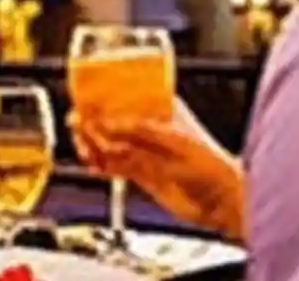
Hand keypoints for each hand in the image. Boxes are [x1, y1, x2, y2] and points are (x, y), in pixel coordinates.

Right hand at [69, 99, 246, 240]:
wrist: (222, 201)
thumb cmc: (212, 163)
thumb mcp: (173, 138)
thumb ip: (138, 130)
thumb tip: (105, 123)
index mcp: (161, 108)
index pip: (125, 96)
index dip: (102, 97)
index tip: (84, 99)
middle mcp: (151, 128)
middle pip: (112, 120)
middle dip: (92, 121)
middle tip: (76, 122)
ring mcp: (145, 151)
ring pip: (109, 144)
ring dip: (92, 144)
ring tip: (82, 147)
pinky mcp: (142, 174)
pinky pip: (113, 166)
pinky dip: (100, 165)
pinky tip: (91, 164)